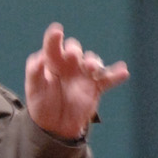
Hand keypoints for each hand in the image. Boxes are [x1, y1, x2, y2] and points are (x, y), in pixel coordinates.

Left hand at [24, 23, 128, 139]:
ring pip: (92, 62)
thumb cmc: (42, 104)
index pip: (53, 46)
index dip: (54, 37)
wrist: (55, 126)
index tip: (57, 31)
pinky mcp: (95, 87)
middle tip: (73, 55)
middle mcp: (70, 65)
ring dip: (94, 62)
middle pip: (74, 50)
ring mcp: (84, 75)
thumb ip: (34, 73)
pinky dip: (116, 75)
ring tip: (93, 68)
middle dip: (75, 50)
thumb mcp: (33, 91)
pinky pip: (107, 80)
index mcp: (52, 62)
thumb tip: (40, 58)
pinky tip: (124, 72)